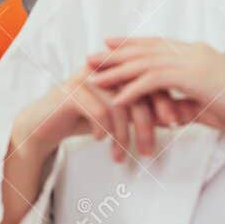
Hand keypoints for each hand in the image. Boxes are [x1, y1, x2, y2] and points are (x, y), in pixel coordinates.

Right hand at [10, 69, 185, 165]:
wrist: (43, 125)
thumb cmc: (85, 119)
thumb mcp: (119, 114)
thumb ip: (146, 110)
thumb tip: (180, 117)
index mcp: (120, 67)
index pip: (152, 79)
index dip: (166, 101)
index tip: (178, 124)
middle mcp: (105, 67)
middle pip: (139, 91)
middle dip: (149, 123)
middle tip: (152, 150)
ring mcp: (87, 77)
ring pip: (120, 105)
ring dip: (124, 135)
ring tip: (124, 157)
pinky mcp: (71, 91)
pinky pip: (99, 112)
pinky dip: (104, 131)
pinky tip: (101, 143)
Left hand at [85, 38, 224, 140]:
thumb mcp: (207, 105)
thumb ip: (182, 104)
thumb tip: (161, 112)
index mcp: (197, 52)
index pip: (157, 44)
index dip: (131, 44)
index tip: (108, 45)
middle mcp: (193, 51)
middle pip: (145, 49)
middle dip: (115, 54)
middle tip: (90, 59)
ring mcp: (194, 62)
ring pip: (145, 63)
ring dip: (117, 71)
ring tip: (94, 79)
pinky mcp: (195, 78)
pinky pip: (155, 81)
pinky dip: (133, 90)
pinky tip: (116, 99)